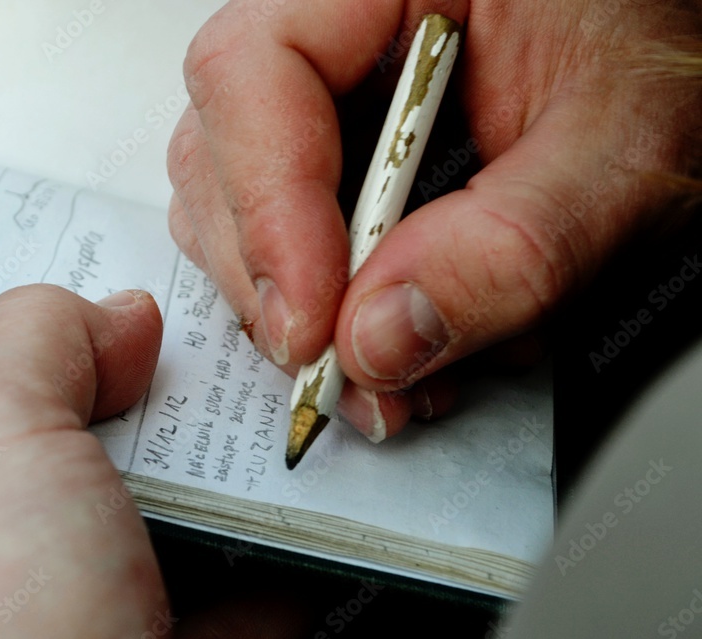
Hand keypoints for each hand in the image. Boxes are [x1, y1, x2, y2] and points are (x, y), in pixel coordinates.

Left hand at [0, 286, 301, 638]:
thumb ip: (39, 335)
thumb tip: (110, 315)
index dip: (8, 315)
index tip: (82, 273)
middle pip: (44, 432)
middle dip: (125, 390)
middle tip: (186, 338)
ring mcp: (28, 627)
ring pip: (131, 516)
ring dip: (203, 476)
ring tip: (256, 418)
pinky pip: (194, 603)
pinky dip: (252, 573)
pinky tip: (293, 534)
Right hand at [168, 0, 700, 439]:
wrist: (680, 62)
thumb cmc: (667, 52)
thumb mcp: (624, 147)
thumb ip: (513, 245)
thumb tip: (381, 339)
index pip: (255, 70)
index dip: (265, 206)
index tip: (313, 320)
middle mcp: (332, 20)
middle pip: (221, 148)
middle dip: (275, 278)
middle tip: (340, 366)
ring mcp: (323, 88)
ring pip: (233, 197)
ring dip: (295, 301)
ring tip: (380, 364)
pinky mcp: (333, 146)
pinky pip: (279, 225)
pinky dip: (323, 298)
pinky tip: (388, 333)